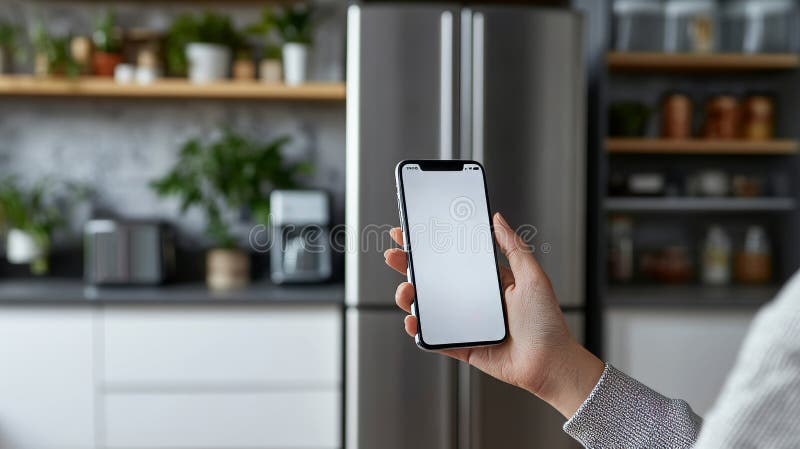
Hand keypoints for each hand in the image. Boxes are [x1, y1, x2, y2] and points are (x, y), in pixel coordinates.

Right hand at [384, 212, 603, 417]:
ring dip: (409, 297)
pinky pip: (433, 338)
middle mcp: (473, 300)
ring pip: (428, 308)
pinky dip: (418, 330)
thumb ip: (513, 247)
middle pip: (433, 280)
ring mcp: (465, 324)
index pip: (452, 258)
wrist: (550, 363)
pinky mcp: (461, 346)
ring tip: (405, 291)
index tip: (410, 234)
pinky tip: (412, 321)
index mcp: (488, 281)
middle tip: (393, 255)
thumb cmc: (547, 321)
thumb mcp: (532, 276)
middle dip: (409, 267)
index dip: (430, 246)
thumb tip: (497, 218)